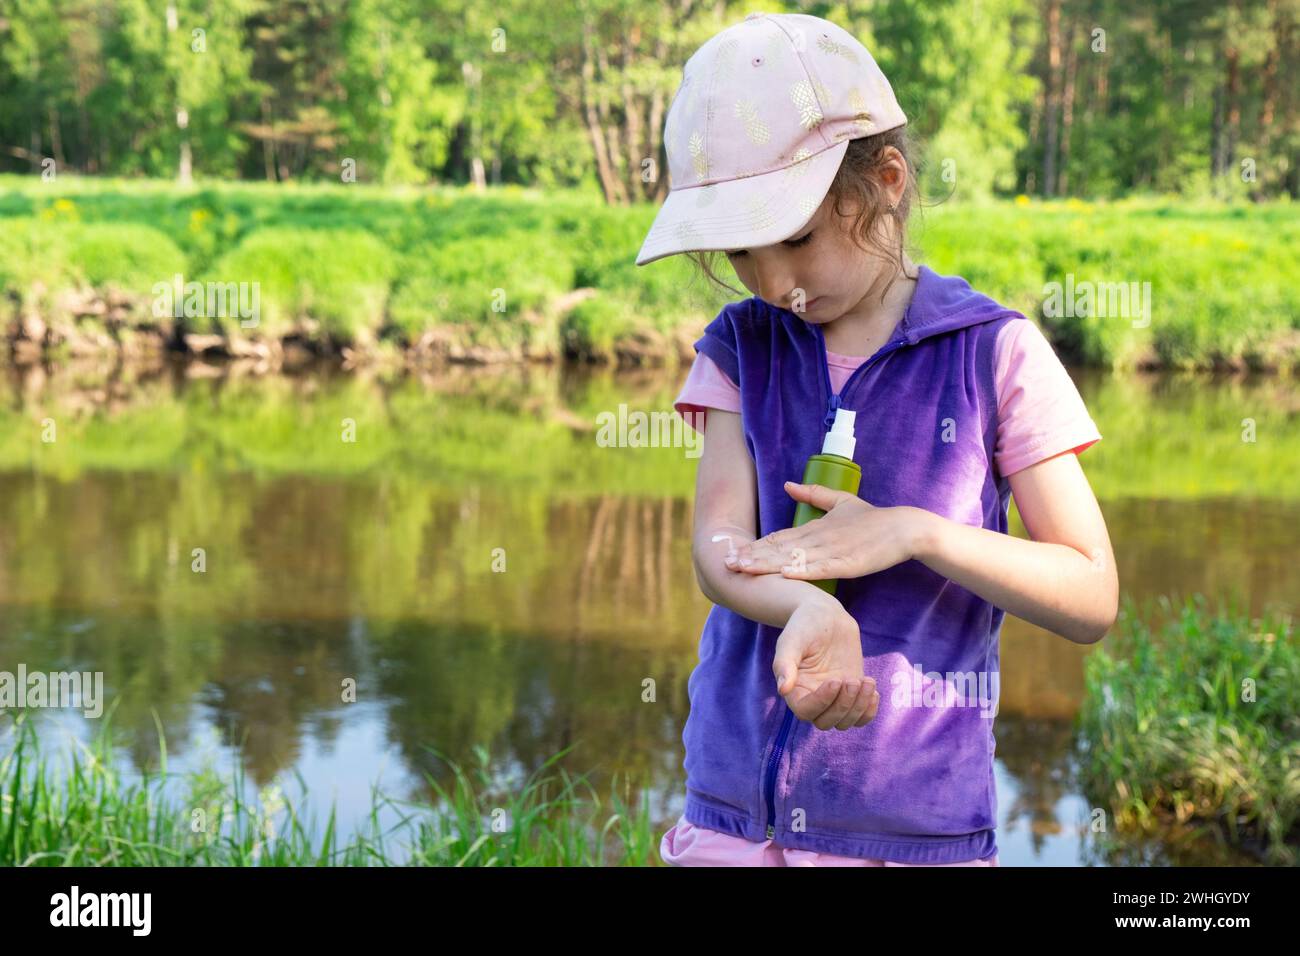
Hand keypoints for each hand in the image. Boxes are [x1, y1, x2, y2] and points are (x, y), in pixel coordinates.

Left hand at [725, 482, 930, 582]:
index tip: (731, 551)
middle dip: (751, 557)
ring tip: (744, 569)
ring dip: (767, 565)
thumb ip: (813, 495)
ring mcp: (832, 551)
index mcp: (813, 527)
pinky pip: (822, 568)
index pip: (777, 538)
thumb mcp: (840, 502)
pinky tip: (785, 574)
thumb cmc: (871, 519)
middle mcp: (817, 538)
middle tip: (726, 562)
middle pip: (778, 549)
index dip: (754, 546)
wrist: (903, 528)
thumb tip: (788, 484)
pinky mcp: (848, 563)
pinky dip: (803, 571)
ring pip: (793, 559)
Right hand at [772, 592, 879, 730]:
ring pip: (845, 722)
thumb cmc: (804, 626)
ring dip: (858, 708)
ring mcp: (834, 697)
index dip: (821, 702)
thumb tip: (783, 690)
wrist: (826, 615)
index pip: (805, 711)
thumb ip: (785, 664)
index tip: (834, 681)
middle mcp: (813, 698)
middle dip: (843, 706)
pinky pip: (861, 716)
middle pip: (826, 722)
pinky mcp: (851, 692)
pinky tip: (872, 690)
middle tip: (852, 680)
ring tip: (867, 682)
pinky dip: (869, 710)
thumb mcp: (791, 640)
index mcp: (794, 689)